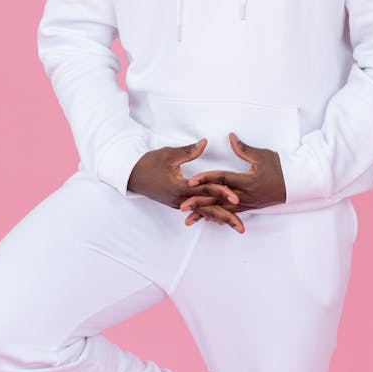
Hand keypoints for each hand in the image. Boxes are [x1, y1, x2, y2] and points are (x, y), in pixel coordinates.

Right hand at [127, 138, 245, 229]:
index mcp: (180, 188)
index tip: (237, 197)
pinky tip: (220, 221)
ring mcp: (179, 203)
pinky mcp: (178, 203)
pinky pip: (197, 211)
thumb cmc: (148, 163)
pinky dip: (209, 215)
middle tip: (242, 228)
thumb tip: (205, 143)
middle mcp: (181, 200)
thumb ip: (189, 151)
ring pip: (204, 213)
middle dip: (226, 219)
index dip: (222, 193)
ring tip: (236, 227)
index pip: (206, 191)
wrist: (130, 175)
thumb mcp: (168, 154)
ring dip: (221, 219)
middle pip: (208, 211)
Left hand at [178, 132, 286, 227]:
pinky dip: (218, 216)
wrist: (296, 184)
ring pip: (222, 210)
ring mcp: (247, 203)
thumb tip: (230, 137)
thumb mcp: (262, 156)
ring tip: (189, 219)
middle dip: (199, 203)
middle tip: (182, 206)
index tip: (190, 181)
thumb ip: (243, 149)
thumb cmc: (280, 167)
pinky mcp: (249, 207)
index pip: (222, 179)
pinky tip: (207, 220)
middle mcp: (245, 195)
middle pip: (218, 199)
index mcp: (247, 181)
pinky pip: (231, 213)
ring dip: (205, 214)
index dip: (205, 179)